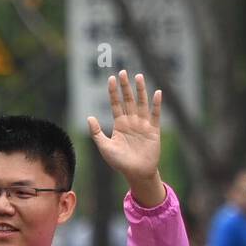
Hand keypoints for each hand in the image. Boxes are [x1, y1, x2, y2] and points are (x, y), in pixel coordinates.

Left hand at [88, 70, 161, 190]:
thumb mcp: (105, 147)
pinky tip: (157, 93)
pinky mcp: (153, 131)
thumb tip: (89, 117)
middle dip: (125, 87)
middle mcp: (131, 122)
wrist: (136, 173)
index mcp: (120, 124)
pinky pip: (155, 115)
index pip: (116, 104)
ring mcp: (143, 125)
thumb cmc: (120, 162)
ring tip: (139, 77)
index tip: (111, 78)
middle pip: (128, 100)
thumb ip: (97, 132)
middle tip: (123, 72)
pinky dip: (156, 105)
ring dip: (140, 91)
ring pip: (141, 104)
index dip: (114, 92)